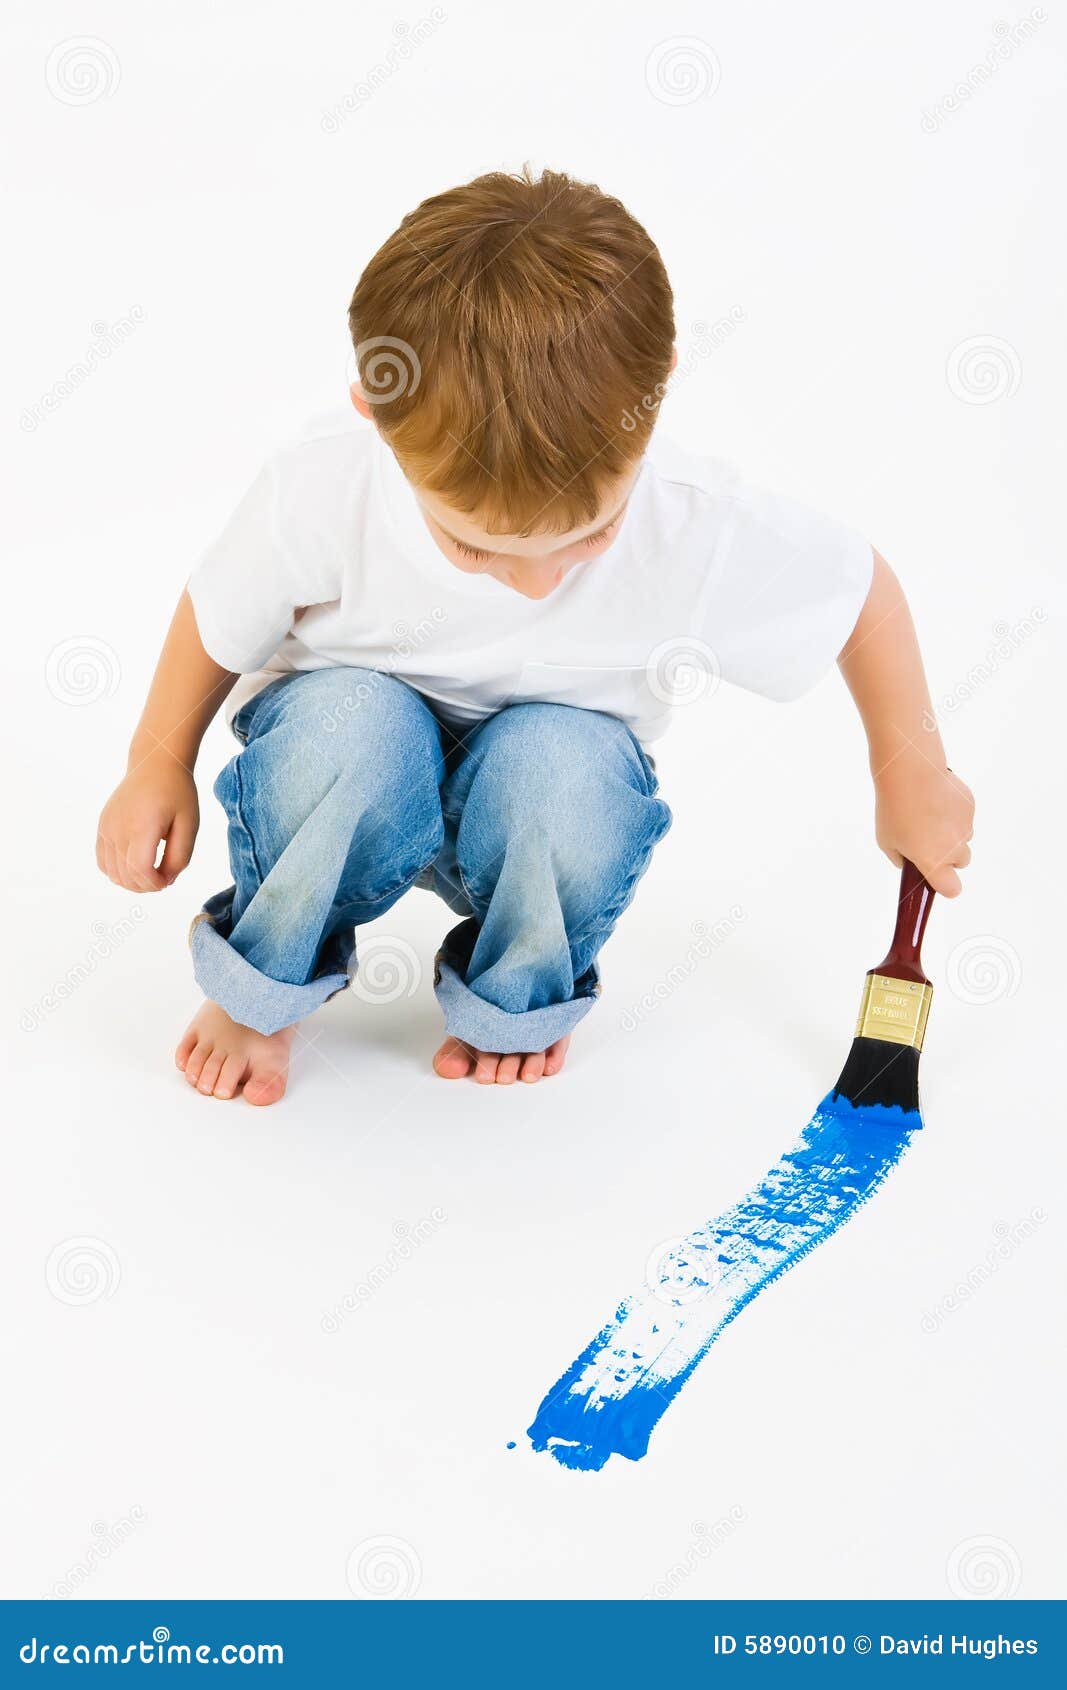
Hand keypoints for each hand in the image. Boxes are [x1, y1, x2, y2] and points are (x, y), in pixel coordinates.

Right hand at [97, 753, 199, 891]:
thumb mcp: (189, 824)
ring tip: (151, 872)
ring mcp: (106, 828)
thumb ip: (180, 856)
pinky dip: (117, 872)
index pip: (140, 870)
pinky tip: (134, 866)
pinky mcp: (102, 826)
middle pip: (125, 876)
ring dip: (132, 882)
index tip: (168, 879)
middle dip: (146, 886)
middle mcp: (119, 828)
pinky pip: (103, 861)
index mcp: (143, 826)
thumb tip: (166, 881)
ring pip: (112, 872)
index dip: (154, 883)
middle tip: (163, 877)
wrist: (154, 764)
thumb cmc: (176, 793)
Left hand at [873, 750, 973, 896]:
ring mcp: (965, 827)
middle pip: (961, 862)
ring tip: (929, 814)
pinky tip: (936, 799)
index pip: (952, 890)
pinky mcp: (970, 806)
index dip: (946, 886)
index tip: (939, 879)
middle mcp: (954, 849)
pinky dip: (955, 812)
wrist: (910, 774)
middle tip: (929, 840)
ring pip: (964, 837)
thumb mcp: (886, 841)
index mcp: (934, 862)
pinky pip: (965, 816)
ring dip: (952, 832)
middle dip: (949, 856)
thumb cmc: (894, 809)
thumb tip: (908, 864)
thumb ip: (900, 859)